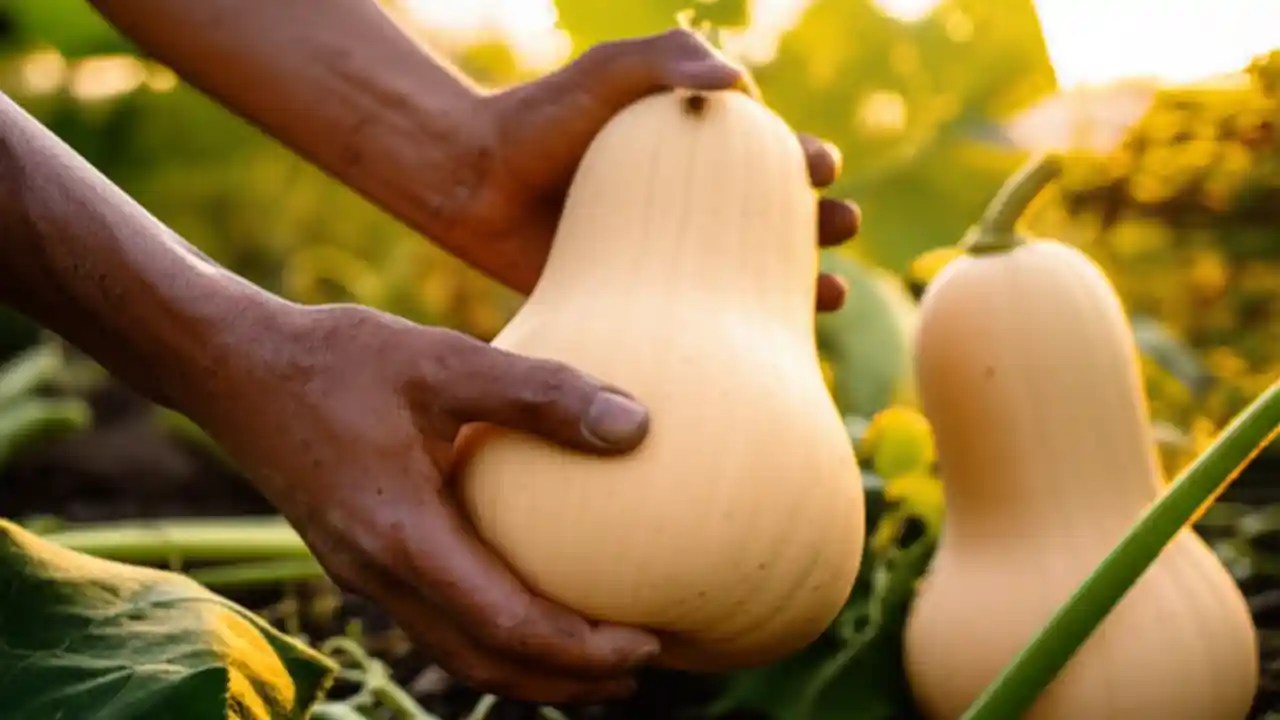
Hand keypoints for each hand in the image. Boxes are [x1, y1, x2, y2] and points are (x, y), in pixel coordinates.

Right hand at [194, 302, 658, 702]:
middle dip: (565, 681)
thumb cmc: (335, 360)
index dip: (582, 650)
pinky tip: (522, 599)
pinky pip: (433, 620)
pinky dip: (490, 633)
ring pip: (456, 650)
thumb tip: (636, 425)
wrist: (231, 368)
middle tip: (638, 669)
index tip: (649, 645)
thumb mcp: (442, 360)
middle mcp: (379, 573)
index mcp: (402, 536)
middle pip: (484, 663)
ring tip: (593, 658)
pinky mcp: (356, 556)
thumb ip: (539, 393)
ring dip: (528, 666)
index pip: (508, 627)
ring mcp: (362, 572)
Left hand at [452, 29, 860, 309]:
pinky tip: (761, 344)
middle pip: (777, 217)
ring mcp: (667, 253)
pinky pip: (700, 318)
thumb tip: (737, 85)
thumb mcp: (608, 70)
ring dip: (800, 284)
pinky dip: (738, 332)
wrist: (473, 180)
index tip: (818, 168)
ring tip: (833, 295)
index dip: (805, 160)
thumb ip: (669, 59)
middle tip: (842, 226)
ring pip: (752, 275)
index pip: (768, 154)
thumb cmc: (538, 116)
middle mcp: (688, 203)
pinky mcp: (641, 294)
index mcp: (691, 149)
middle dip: (822, 222)